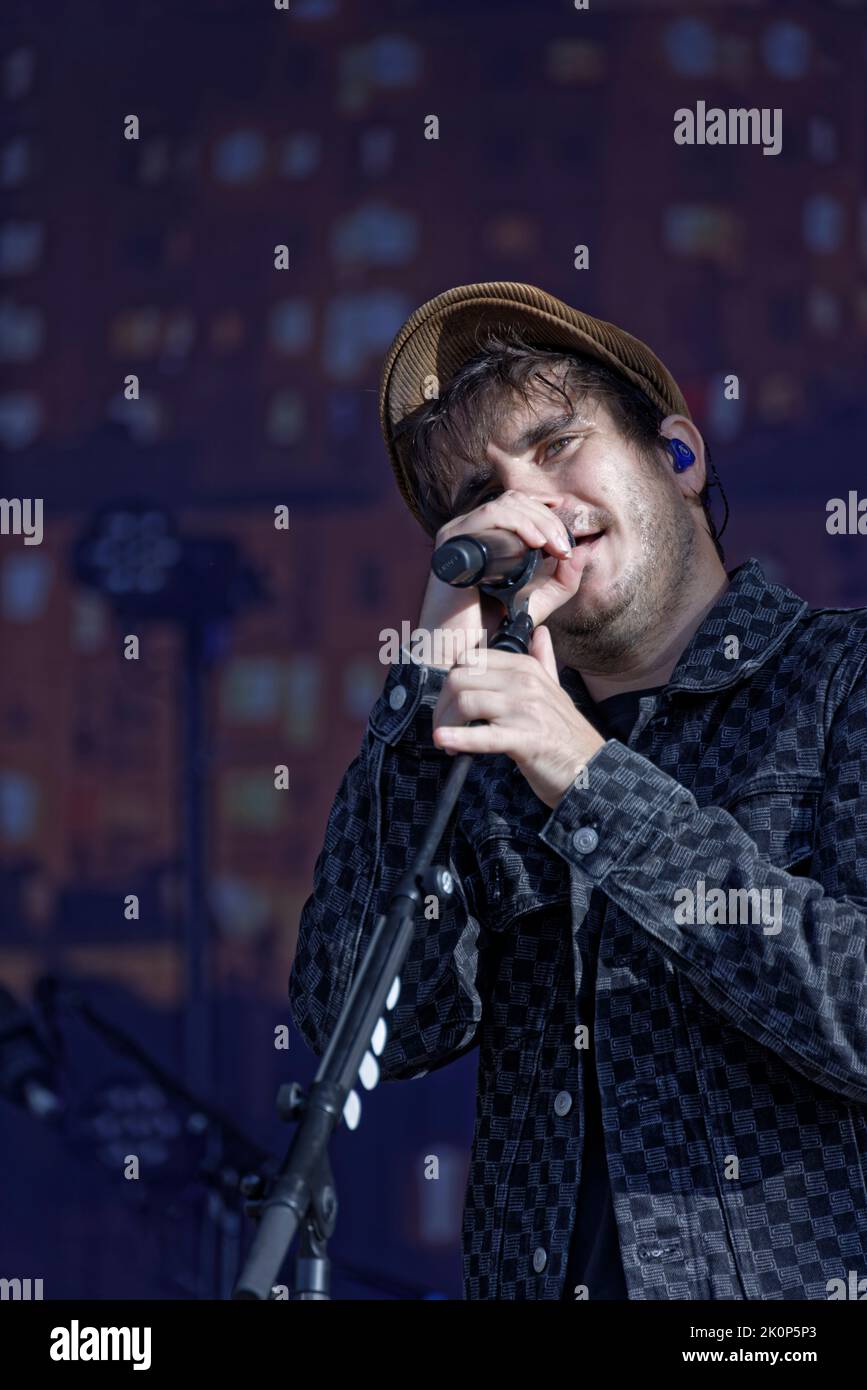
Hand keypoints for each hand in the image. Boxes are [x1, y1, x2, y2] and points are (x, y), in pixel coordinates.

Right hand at [416, 491, 588, 667]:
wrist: (463, 650)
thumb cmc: (494, 627)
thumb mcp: (539, 601)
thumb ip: (563, 579)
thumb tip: (583, 550)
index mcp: (486, 536)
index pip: (518, 504)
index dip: (546, 511)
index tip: (567, 538)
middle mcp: (470, 530)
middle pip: (514, 501)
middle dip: (548, 520)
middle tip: (565, 548)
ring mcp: (458, 534)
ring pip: (504, 504)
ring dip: (538, 521)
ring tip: (554, 547)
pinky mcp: (451, 542)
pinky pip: (488, 516)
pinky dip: (518, 523)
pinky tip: (535, 544)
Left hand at [432, 624, 605, 808]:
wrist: (591, 767)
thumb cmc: (566, 733)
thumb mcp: (555, 690)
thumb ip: (543, 660)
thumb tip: (540, 633)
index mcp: (526, 667)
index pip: (469, 660)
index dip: (451, 683)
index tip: (450, 705)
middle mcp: (525, 682)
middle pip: (460, 680)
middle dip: (443, 706)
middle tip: (444, 727)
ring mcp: (526, 709)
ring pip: (466, 704)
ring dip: (447, 725)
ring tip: (448, 745)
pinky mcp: (526, 739)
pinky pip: (484, 735)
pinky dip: (459, 739)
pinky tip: (444, 742)